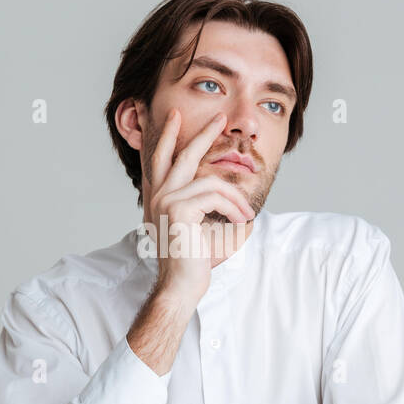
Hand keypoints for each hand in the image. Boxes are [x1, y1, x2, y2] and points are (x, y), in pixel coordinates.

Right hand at [144, 108, 255, 306]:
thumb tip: (238, 199)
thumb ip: (210, 208)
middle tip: (220, 117)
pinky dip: (234, 208)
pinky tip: (241, 221)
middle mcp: (157, 196)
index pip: (158, 160)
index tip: (173, 117)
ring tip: (246, 214)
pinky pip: (215, 196)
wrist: (181, 286)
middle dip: (201, 134)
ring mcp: (165, 201)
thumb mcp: (203, 229)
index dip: (164, 137)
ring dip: (235, 199)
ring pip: (210, 182)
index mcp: (158, 199)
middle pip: (180, 155)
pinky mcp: (178, 209)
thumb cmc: (194, 262)